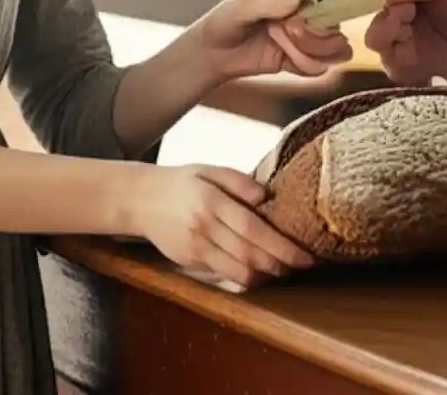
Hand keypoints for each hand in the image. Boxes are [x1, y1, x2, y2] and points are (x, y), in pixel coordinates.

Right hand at [130, 164, 314, 286]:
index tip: (306, 256)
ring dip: (264, 275)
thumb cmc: (181, 182)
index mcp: (211, 201)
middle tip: (302, 266)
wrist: (140, 199)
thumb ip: (239, 181)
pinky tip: (258, 269)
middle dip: (280, 265)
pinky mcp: (189, 261)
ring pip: (237, 271)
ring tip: (282, 269)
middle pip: (249, 254)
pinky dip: (244, 276)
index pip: (254, 229)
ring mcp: (195, 248)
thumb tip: (267, 196)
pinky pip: (223, 275)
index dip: (283, 247)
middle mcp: (203, 227)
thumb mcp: (209, 170)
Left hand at [190, 0, 352, 81]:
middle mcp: (300, 11)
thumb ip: (268, 4)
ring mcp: (302, 36)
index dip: (325, 1)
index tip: (310, 14)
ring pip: (333, 44)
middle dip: (317, 31)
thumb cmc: (221, 23)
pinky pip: (319, 65)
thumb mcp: (239, 10)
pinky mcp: (298, 58)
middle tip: (292, 32)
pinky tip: (291, 63)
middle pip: (332, 19)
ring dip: (318, 50)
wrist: (211, 54)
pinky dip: (311, 67)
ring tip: (291, 50)